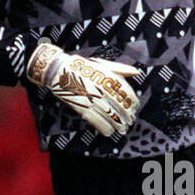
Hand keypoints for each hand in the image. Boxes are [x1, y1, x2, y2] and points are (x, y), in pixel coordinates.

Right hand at [25, 41, 141, 136]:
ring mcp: (89, 98)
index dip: (132, 102)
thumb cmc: (81, 66)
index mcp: (106, 77)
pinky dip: (103, 127)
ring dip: (118, 124)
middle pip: (119, 105)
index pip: (125, 92)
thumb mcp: (100, 63)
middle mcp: (99, 88)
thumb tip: (136, 72)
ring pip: (108, 114)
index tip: (135, 108)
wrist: (57, 69)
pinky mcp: (80, 106)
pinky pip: (94, 119)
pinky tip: (109, 132)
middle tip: (131, 122)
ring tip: (123, 129)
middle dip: (127, 116)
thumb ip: (119, 68)